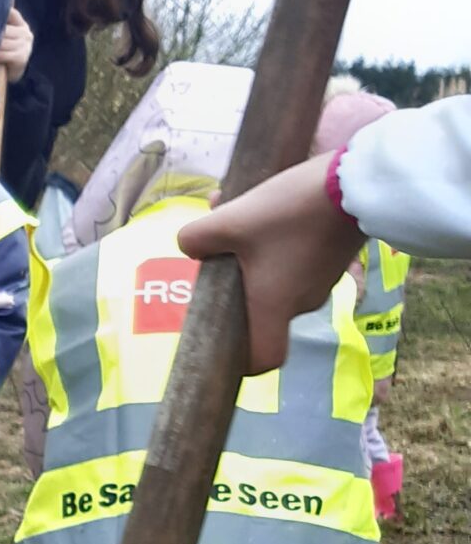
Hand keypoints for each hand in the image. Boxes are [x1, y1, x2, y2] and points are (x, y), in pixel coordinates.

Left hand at [0, 9, 33, 76]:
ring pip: (2, 42)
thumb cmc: (5, 51)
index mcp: (21, 24)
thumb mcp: (4, 35)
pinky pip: (3, 54)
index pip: (10, 13)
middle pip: (4, 29)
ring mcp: (24, 46)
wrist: (12, 73)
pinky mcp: (21, 58)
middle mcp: (25, 33)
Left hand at [175, 152, 354, 372]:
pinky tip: (264, 204)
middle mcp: (302, 302)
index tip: (226, 344)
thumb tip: (189, 247)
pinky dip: (276, 242)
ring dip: (251, 252)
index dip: (244, 361)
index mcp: (275, 307)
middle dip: (234, 281)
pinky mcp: (334, 257)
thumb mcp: (231, 220)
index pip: (264, 358)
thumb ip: (197, 238)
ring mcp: (322, 280)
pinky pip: (295, 260)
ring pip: (275, 277)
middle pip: (261, 308)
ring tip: (235, 210)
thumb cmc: (290, 212)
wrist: (355, 182)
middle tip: (218, 247)